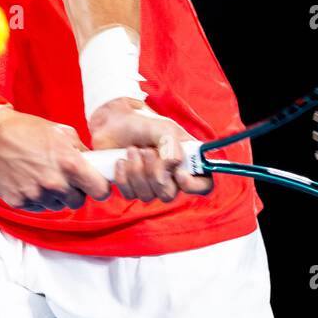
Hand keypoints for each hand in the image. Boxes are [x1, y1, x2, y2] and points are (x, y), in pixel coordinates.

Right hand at [0, 107, 112, 211]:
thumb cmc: (25, 130)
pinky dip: (36, 197)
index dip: (100, 187)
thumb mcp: (60, 131)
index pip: (100, 190)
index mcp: (69, 163)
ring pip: (57, 205)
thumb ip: (80, 150)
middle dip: (75, 190)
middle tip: (64, 176)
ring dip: (54, 194)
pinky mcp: (18, 202)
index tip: (95, 183)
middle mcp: (54, 183)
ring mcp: (35, 195)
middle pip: (78, 201)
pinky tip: (28, 179)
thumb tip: (95, 163)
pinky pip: (37, 207)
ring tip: (41, 174)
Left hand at [88, 98, 213, 201]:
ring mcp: (150, 185)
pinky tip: (120, 161)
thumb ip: (173, 148)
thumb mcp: (165, 129)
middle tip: (146, 150)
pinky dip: (122, 177)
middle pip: (169, 194)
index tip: (179, 174)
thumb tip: (170, 167)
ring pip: (147, 196)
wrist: (114, 121)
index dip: (193, 185)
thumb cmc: (143, 123)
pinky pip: (129, 195)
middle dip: (154, 172)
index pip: (203, 185)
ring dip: (136, 171)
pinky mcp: (131, 188)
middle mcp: (171, 176)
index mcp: (187, 161)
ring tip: (132, 149)